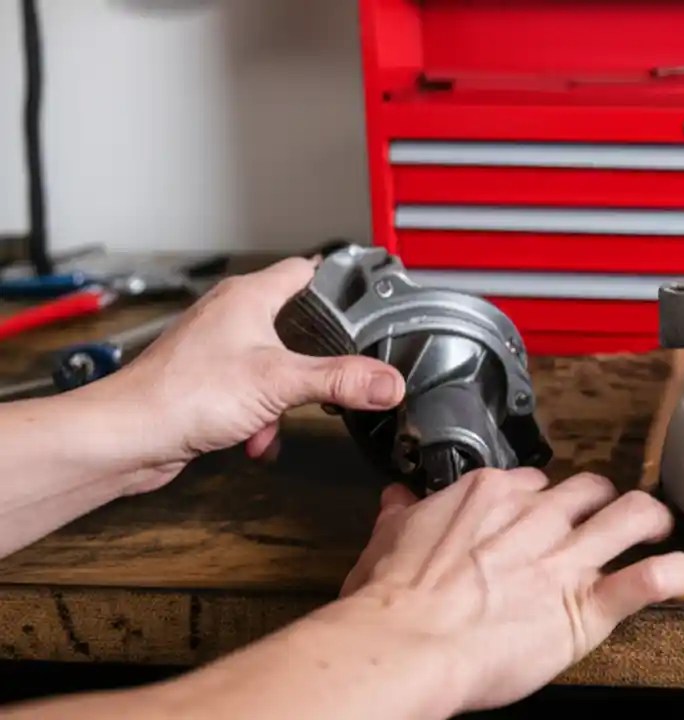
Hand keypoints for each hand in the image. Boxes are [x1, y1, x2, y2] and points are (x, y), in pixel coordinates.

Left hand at [106, 256, 405, 488]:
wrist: (128, 437)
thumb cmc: (181, 395)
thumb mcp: (280, 383)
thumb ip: (340, 380)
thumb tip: (388, 381)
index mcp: (248, 296)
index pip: (306, 270)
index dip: (340, 284)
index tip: (368, 300)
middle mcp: (231, 315)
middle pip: (295, 324)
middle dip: (316, 360)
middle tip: (335, 374)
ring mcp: (217, 349)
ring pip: (275, 365)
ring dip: (286, 397)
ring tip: (283, 413)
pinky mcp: (207, 382)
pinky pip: (252, 394)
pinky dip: (262, 416)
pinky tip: (256, 436)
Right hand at [334, 468, 683, 715]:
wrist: (406, 645)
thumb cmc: (392, 603)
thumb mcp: (386, 541)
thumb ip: (401, 515)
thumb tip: (398, 500)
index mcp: (491, 497)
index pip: (534, 481)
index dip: (543, 499)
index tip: (542, 515)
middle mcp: (536, 518)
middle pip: (588, 490)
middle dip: (600, 501)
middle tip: (603, 517)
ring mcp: (565, 560)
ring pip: (629, 516)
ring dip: (651, 519)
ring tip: (660, 526)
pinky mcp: (585, 606)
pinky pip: (645, 581)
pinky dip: (672, 574)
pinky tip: (682, 572)